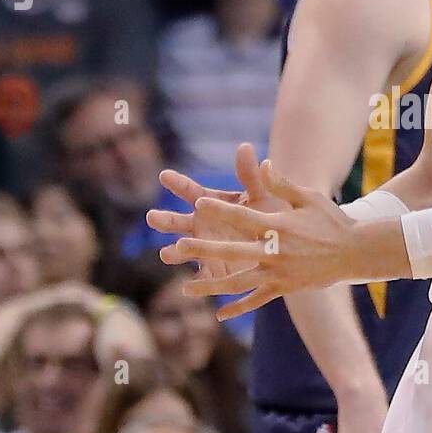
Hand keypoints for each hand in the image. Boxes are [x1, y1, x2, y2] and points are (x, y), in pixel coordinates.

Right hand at [147, 143, 286, 279]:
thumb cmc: (267, 213)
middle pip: (178, 221)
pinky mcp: (213, 270)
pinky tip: (189, 286)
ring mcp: (204, 247)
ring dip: (174, 252)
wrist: (278, 244)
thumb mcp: (261, 195)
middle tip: (152, 217)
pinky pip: (203, 277)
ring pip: (184, 250)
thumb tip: (245, 146)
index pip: (190, 191)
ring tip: (166, 253)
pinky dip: (198, 281)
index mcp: (210, 203)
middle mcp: (201, 225)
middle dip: (165, 220)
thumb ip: (251, 175)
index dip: (178, 183)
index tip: (164, 175)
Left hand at [161, 163, 363, 318]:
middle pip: (232, 251)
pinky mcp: (285, 288)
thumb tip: (263, 163)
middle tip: (177, 247)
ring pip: (239, 282)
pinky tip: (219, 314)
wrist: (356, 252)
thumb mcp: (308, 197)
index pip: (243, 216)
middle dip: (203, 250)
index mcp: (278, 225)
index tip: (198, 203)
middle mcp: (275, 251)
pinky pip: (257, 300)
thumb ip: (282, 184)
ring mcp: (279, 273)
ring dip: (211, 286)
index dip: (220, 210)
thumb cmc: (330, 220)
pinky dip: (239, 307)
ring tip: (185, 288)